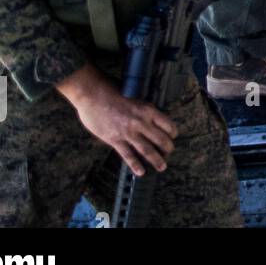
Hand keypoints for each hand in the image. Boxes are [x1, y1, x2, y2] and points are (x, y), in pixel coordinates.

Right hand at [58, 64, 177, 175]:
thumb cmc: (113, 92)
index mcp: (148, 110)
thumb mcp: (135, 98)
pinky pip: (128, 156)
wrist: (92, 95)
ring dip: (157, 160)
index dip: (173, 133)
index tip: (173, 137)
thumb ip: (143, 111)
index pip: (168, 125)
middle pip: (161, 140)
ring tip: (162, 167)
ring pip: (147, 150)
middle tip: (169, 153)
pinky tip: (141, 172)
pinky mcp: (115, 140)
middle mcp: (141, 122)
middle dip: (168, 148)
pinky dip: (135, 165)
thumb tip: (151, 120)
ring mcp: (128, 132)